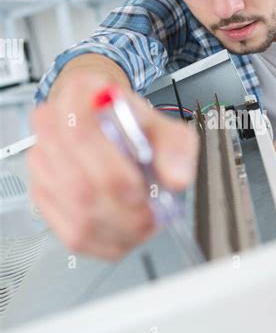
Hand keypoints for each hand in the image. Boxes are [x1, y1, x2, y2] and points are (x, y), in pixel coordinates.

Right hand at [27, 70, 197, 259]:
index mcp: (80, 93)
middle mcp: (52, 125)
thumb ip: (176, 148)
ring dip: (117, 225)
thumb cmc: (135, 127)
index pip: (80, 133)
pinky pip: (71, 231)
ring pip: (75, 210)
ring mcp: (41, 161)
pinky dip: (105, 239)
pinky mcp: (43, 195)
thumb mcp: (166, 128)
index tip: (141, 189)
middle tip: (150, 214)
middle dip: (122, 208)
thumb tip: (176, 177)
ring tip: (142, 221)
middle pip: (79, 183)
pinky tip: (124, 230)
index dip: (113, 171)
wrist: (113, 130)